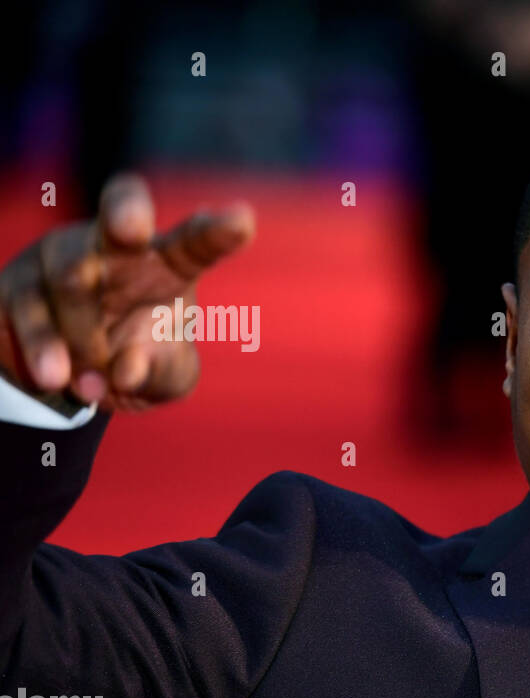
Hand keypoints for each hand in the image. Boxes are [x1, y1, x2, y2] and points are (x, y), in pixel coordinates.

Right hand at [0, 173, 254, 411]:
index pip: (195, 242)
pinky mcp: (11, 284)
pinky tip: (52, 378)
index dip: (216, 232)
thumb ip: (160, 374)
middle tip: (133, 230)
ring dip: (81, 338)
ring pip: (69, 281)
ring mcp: (56, 258)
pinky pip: (21, 309)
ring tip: (91, 387)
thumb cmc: (137, 361)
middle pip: (119, 214)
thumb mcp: (165, 378)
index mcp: (166, 264)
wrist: (69, 380)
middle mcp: (111, 246)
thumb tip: (126, 367)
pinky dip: (40, 348)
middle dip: (125, 215)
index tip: (243, 220)